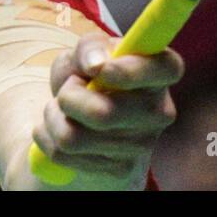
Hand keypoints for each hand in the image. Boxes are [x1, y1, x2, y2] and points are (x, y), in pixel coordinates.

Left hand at [31, 32, 183, 188]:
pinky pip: (64, 154)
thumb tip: (97, 64)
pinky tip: (61, 127)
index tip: (105, 69)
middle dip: (69, 96)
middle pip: (104, 114)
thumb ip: (90, 47)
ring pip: (75, 136)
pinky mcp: (120, 169)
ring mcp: (142, 145)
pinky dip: (48, 137)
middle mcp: (159, 111)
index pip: (167, 69)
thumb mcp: (85, 51)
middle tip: (68, 88)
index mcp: (159, 71)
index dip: (134, 71)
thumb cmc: (89, 74)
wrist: (84, 118)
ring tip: (62, 108)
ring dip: (53, 116)